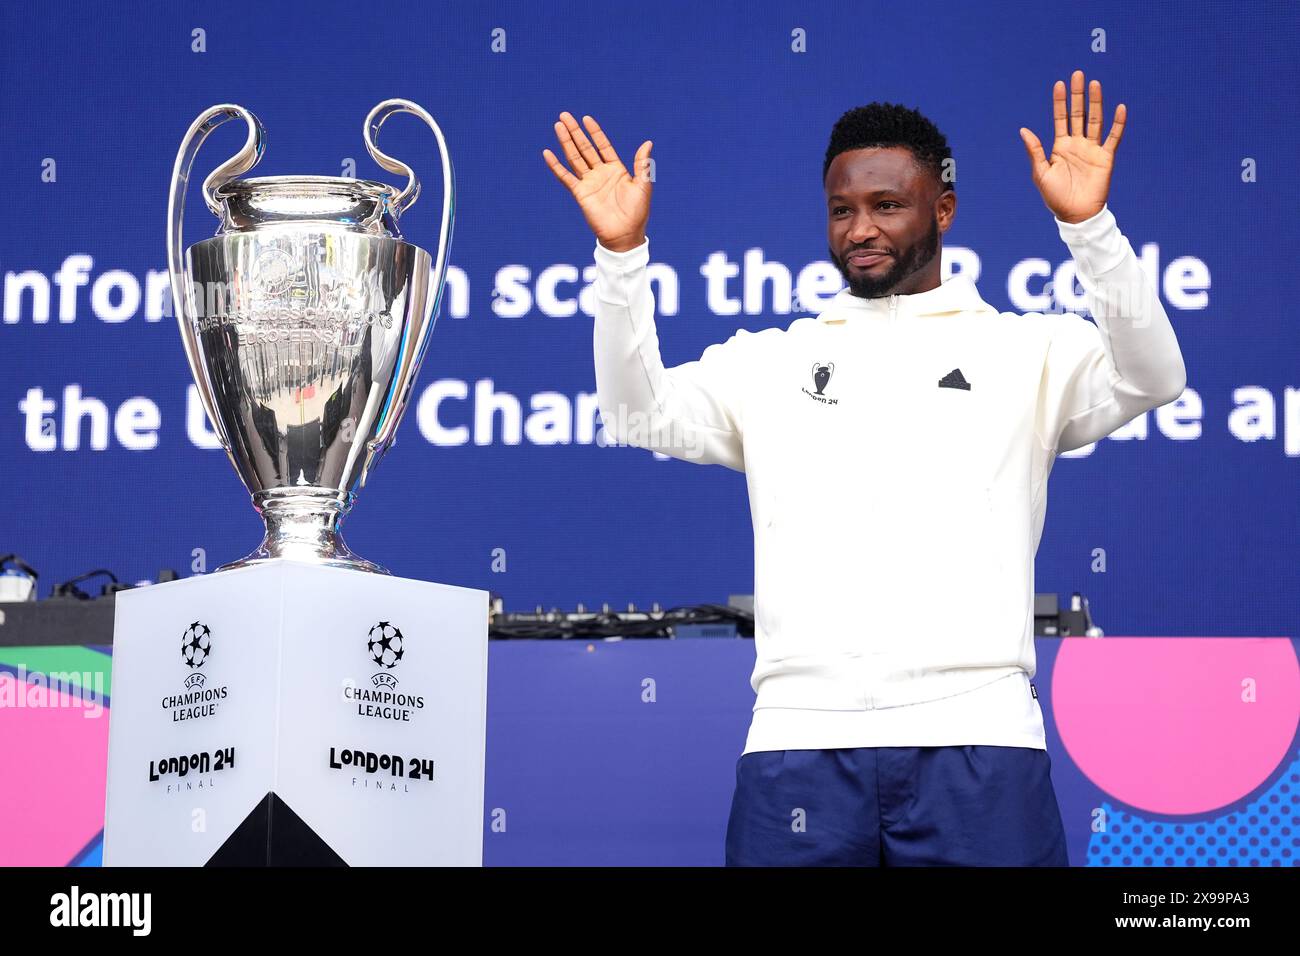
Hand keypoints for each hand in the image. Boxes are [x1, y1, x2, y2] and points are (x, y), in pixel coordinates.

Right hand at [543, 112, 652, 251]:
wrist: (625, 236)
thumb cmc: (637, 213)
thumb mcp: (643, 185)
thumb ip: (642, 164)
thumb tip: (647, 142)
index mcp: (615, 169)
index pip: (602, 145)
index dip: (595, 132)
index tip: (586, 119)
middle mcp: (600, 173)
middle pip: (585, 148)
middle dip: (575, 132)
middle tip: (565, 115)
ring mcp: (589, 183)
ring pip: (574, 158)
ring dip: (566, 142)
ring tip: (558, 126)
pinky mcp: (580, 194)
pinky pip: (565, 177)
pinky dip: (556, 166)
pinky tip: (548, 153)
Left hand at [1019, 70, 1125, 223]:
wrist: (1075, 215)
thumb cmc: (1055, 197)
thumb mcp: (1041, 173)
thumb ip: (1035, 151)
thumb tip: (1023, 130)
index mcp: (1060, 147)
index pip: (1060, 118)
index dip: (1060, 102)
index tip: (1059, 84)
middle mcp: (1077, 144)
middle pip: (1078, 114)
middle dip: (1077, 95)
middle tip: (1078, 75)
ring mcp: (1092, 149)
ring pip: (1095, 120)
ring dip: (1096, 102)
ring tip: (1095, 84)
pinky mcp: (1106, 157)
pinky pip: (1113, 137)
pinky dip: (1118, 123)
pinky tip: (1119, 107)